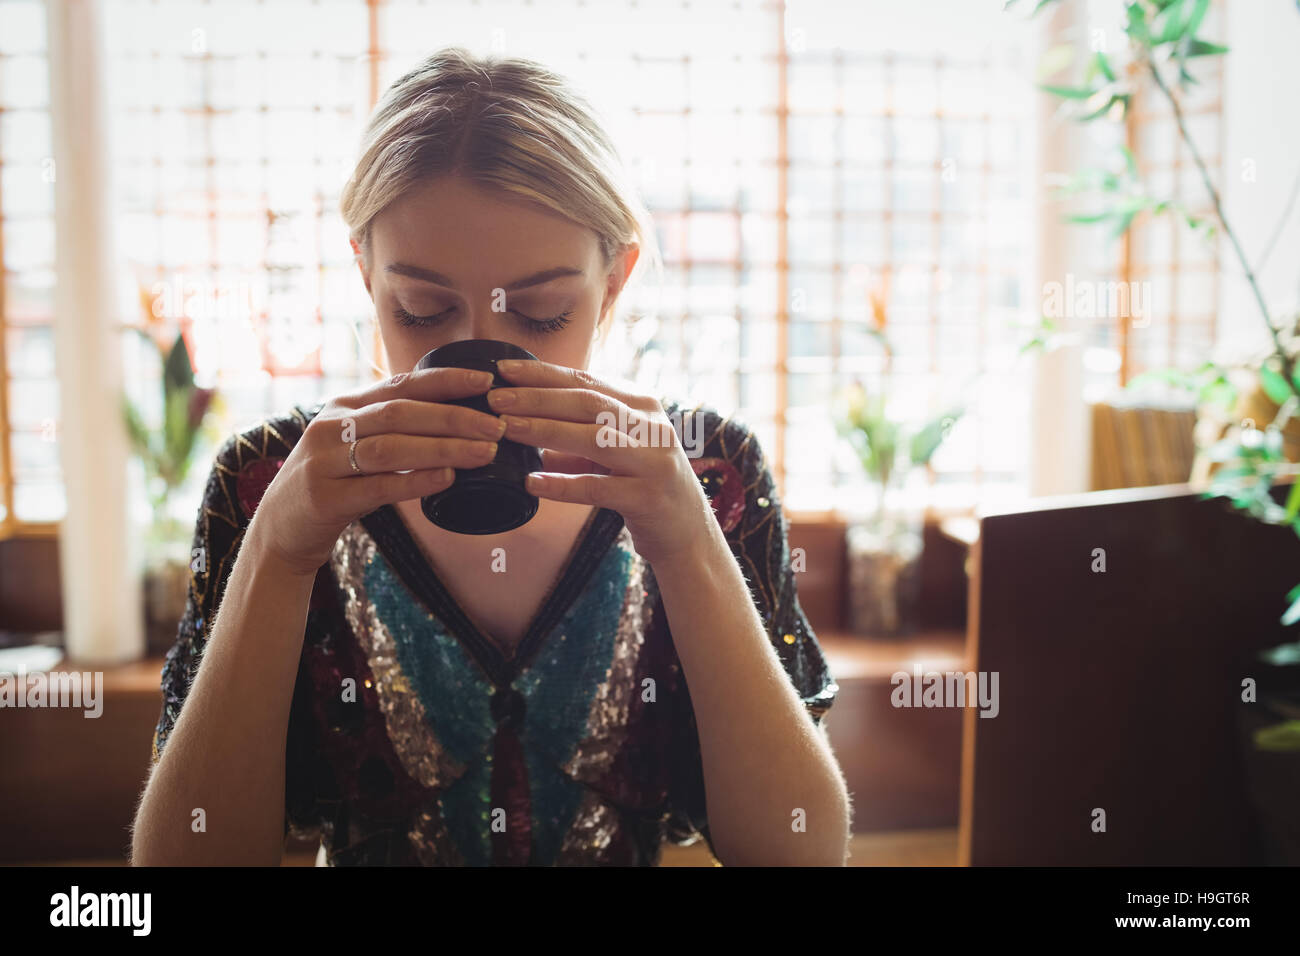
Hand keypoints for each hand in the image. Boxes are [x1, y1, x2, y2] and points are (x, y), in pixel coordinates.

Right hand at [250, 367, 507, 576]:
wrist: (281, 530)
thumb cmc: (334, 483)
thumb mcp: (356, 445)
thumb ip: (393, 428)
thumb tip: (456, 416)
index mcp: (344, 406)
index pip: (401, 384)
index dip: (445, 380)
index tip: (486, 381)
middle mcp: (331, 426)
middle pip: (401, 413)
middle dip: (454, 417)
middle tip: (496, 426)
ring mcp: (324, 462)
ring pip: (392, 448)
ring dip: (443, 448)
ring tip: (484, 452)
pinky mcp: (324, 498)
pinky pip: (378, 487)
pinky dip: (416, 481)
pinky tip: (447, 480)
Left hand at [487, 359, 716, 567]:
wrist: (688, 534)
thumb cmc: (643, 487)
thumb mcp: (614, 453)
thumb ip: (576, 438)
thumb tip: (520, 425)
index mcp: (643, 406)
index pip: (586, 381)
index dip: (542, 374)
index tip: (502, 369)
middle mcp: (652, 427)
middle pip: (587, 403)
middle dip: (536, 398)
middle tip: (494, 398)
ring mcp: (654, 461)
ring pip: (593, 438)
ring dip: (544, 431)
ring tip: (505, 430)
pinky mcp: (649, 497)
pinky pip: (597, 488)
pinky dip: (562, 484)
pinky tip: (531, 483)